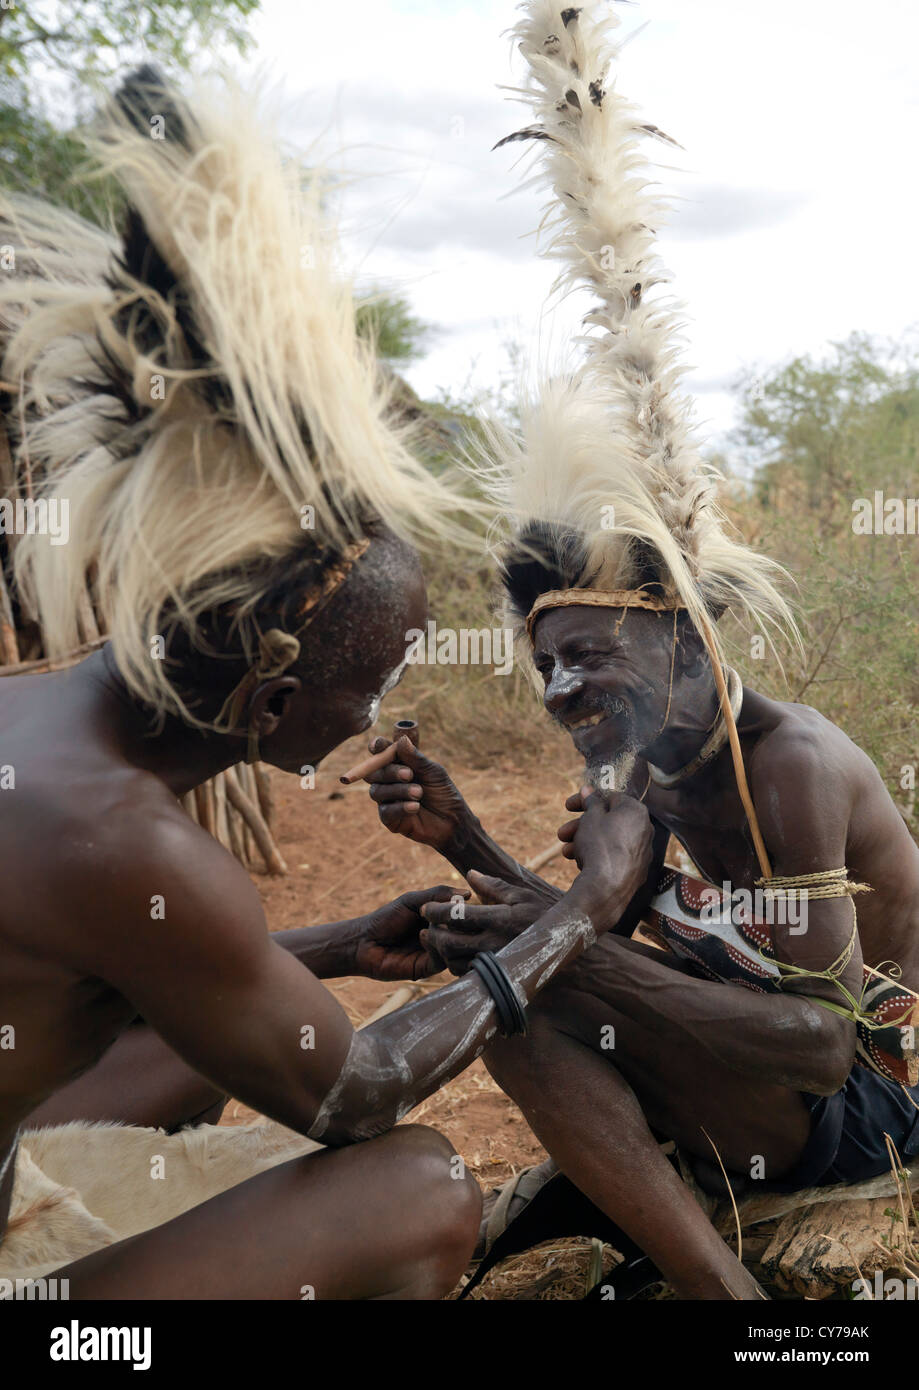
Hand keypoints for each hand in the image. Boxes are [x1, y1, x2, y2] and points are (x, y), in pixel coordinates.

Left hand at [353, 886, 469, 980]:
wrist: (363, 943)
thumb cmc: (386, 919)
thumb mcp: (412, 901)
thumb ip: (438, 894)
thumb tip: (468, 894)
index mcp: (441, 921)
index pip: (465, 917)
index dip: (467, 910)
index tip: (466, 902)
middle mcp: (442, 938)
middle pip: (465, 934)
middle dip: (462, 924)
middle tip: (455, 915)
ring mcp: (436, 954)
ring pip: (457, 949)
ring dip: (450, 936)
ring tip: (436, 925)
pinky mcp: (427, 969)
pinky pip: (442, 961)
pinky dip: (437, 947)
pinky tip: (423, 937)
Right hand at [365, 737, 468, 851]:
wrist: (452, 820)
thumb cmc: (443, 792)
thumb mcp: (432, 772)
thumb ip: (416, 758)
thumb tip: (401, 740)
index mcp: (397, 765)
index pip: (380, 753)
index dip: (376, 747)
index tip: (377, 745)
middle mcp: (388, 781)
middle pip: (373, 772)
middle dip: (389, 772)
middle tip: (409, 774)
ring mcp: (387, 800)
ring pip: (377, 792)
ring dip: (398, 790)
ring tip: (419, 793)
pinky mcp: (389, 819)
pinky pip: (385, 811)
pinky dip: (400, 807)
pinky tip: (415, 807)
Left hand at [419, 870, 560, 975]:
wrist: (565, 949)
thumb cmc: (543, 916)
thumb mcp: (522, 896)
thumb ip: (494, 885)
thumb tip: (470, 874)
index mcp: (499, 919)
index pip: (457, 916)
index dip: (436, 911)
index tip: (426, 908)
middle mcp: (495, 944)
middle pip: (449, 943)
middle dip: (433, 934)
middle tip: (427, 926)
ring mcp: (495, 964)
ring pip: (454, 963)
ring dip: (440, 951)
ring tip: (436, 939)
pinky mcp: (496, 977)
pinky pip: (465, 975)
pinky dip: (454, 964)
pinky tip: (454, 953)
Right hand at [558, 787, 653, 932]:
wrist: (607, 888)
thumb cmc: (599, 846)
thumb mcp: (590, 818)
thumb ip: (591, 802)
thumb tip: (588, 790)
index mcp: (636, 811)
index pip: (609, 798)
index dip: (586, 801)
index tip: (569, 807)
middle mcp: (645, 830)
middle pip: (608, 822)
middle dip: (581, 826)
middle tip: (562, 833)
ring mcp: (642, 853)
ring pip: (608, 841)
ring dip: (585, 843)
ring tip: (566, 852)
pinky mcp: (637, 872)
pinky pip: (614, 857)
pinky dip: (598, 856)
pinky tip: (580, 863)